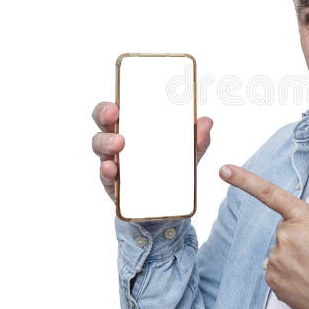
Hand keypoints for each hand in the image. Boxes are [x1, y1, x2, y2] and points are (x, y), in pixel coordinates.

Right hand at [91, 101, 213, 200]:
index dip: (109, 106)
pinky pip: (106, 176)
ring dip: (107, 143)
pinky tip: (112, 168)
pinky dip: (107, 171)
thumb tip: (207, 122)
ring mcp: (113, 162)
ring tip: (119, 144)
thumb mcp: (186, 152)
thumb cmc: (169, 165)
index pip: (114, 111)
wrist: (166, 204)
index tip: (116, 104)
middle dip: (104, 116)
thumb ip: (197, 139)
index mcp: (132, 128)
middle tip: (114, 116)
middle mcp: (118, 142)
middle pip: (103, 125)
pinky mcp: (114, 184)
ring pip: (100, 148)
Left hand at [219, 164, 308, 308]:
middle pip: (285, 230)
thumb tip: (307, 222)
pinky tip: (307, 280)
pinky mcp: (272, 279)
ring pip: (280, 251)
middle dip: (299, 238)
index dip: (244, 180)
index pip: (270, 193)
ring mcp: (277, 259)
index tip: (225, 170)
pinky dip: (289, 275)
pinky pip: (276, 270)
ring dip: (294, 258)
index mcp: (305, 217)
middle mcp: (287, 236)